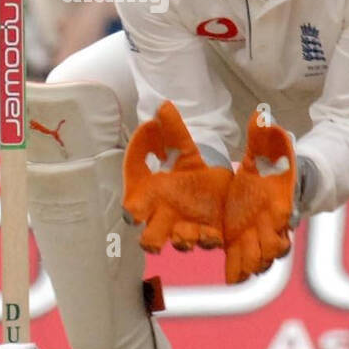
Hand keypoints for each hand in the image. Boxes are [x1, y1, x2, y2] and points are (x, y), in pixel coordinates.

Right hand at [123, 102, 231, 252]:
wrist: (215, 176)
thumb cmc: (187, 164)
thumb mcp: (184, 146)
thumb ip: (174, 130)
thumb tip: (163, 106)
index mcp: (150, 197)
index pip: (133, 208)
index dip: (132, 213)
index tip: (135, 214)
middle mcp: (164, 217)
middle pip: (151, 236)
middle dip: (153, 240)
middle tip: (157, 241)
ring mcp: (186, 228)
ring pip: (180, 242)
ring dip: (185, 240)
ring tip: (195, 233)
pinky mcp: (208, 232)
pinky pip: (207, 242)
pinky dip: (210, 240)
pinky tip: (215, 235)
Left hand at [222, 111, 296, 284]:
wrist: (266, 178)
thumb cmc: (272, 164)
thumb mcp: (265, 149)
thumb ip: (263, 136)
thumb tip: (261, 114)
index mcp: (280, 201)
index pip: (286, 216)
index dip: (283, 225)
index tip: (279, 230)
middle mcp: (272, 223)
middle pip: (275, 244)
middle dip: (267, 252)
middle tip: (258, 260)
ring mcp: (258, 235)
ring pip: (260, 256)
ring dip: (253, 264)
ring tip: (244, 274)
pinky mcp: (242, 241)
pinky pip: (242, 260)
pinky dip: (239, 270)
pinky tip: (232, 278)